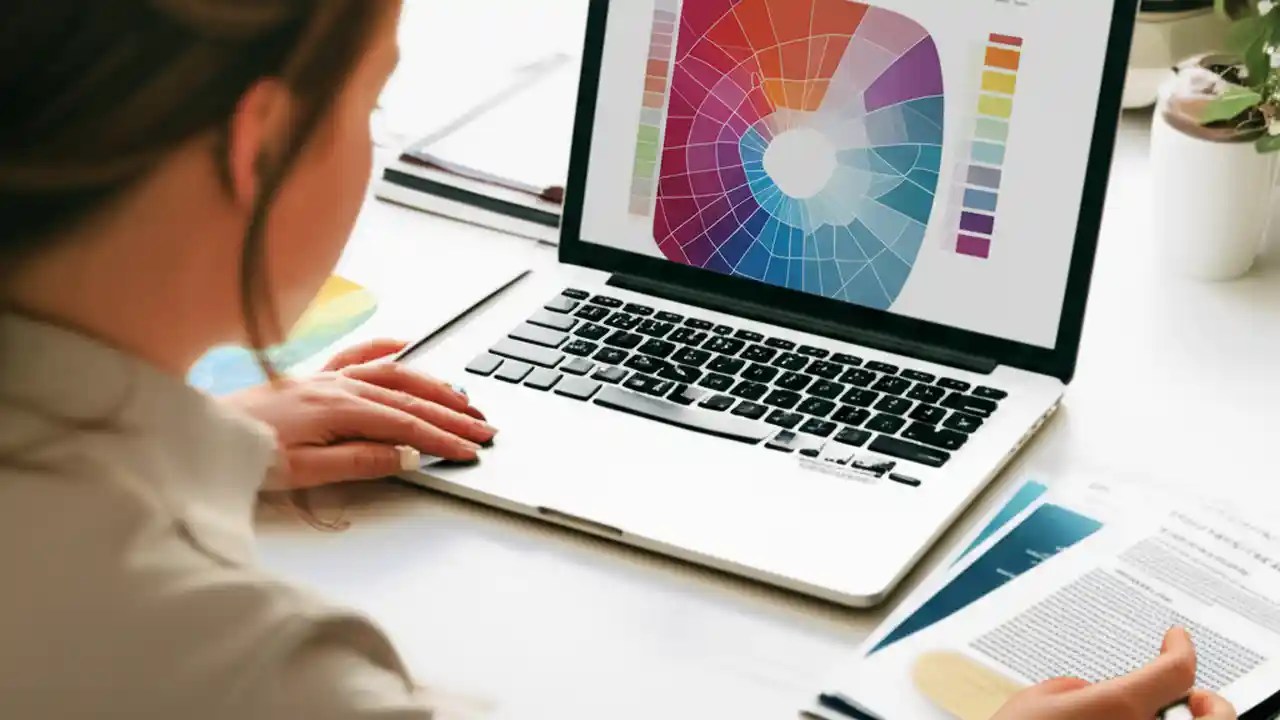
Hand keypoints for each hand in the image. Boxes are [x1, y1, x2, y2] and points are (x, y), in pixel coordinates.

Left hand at [224, 339, 495, 489]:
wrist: (197, 432)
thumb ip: (359, 460)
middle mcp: (335, 387)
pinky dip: (384, 348)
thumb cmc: (243, 452)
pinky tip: (405, 345)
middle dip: (452, 413)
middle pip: (408, 397)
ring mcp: (324, 378)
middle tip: (484, 428)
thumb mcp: (304, 471)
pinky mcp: (311, 377)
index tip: (471, 450)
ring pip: (392, 373)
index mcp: (336, 410)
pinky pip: (355, 354)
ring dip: (432, 384)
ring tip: (463, 398)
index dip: (443, 438)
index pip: (406, 425)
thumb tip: (406, 455)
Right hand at [991, 627, 1236, 718]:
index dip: (1181, 648)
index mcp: (1120, 706)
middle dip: (1211, 703)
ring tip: (1165, 716)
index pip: (1177, 670)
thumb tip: (1097, 695)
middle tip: (1194, 695)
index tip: (1176, 640)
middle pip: (1216, 717)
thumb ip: (1082, 689)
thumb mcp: (1041, 698)